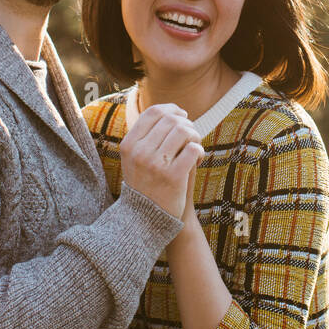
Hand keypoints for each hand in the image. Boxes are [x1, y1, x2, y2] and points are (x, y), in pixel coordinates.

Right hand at [120, 103, 203, 218]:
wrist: (146, 219)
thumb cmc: (146, 183)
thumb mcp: (136, 158)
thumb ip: (150, 135)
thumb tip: (174, 110)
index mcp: (129, 144)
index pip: (153, 112)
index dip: (171, 109)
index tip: (182, 115)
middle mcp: (140, 152)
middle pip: (172, 120)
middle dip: (186, 124)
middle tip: (190, 138)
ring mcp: (155, 165)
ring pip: (184, 131)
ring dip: (195, 137)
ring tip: (194, 149)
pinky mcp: (173, 177)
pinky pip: (193, 149)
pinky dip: (200, 151)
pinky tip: (197, 160)